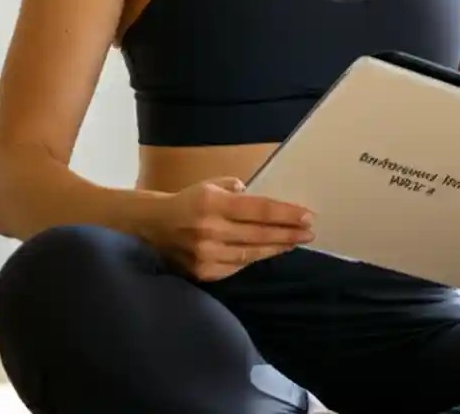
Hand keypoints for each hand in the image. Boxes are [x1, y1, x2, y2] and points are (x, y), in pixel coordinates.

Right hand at [140, 177, 316, 280]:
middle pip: (260, 234)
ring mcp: (206, 255)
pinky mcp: (204, 272)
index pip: (259, 209)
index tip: (308, 216)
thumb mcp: (211, 185)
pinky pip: (238, 265)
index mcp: (212, 204)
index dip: (286, 214)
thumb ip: (239, 191)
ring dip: (277, 247)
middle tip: (309, 232)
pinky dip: (255, 257)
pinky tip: (270, 251)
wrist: (151, 227)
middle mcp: (209, 230)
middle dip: (288, 233)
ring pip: (252, 253)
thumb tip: (267, 203)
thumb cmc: (189, 202)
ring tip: (295, 242)